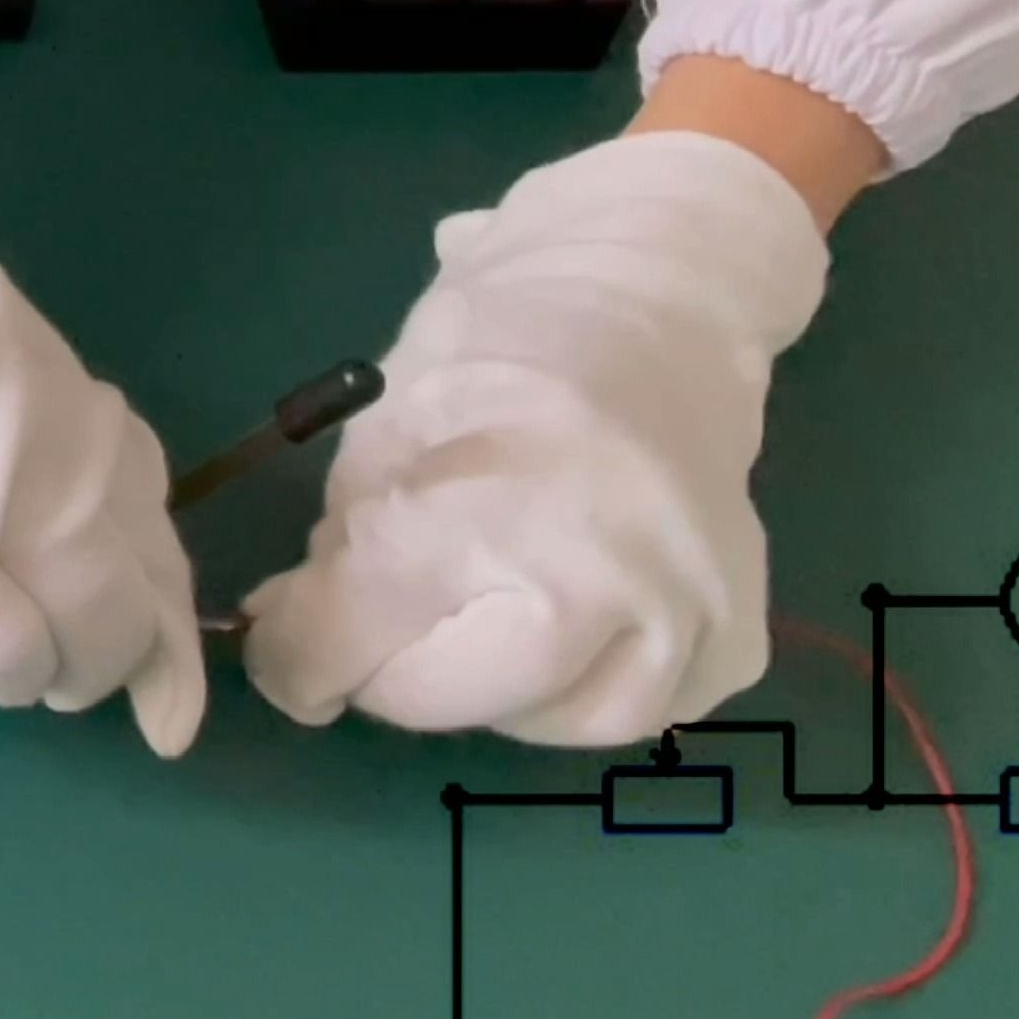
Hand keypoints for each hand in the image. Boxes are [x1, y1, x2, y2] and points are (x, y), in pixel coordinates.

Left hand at [239, 133, 830, 745]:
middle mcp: (605, 585)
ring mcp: (686, 618)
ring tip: (475, 616)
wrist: (659, 295)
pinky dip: (580, 684)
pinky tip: (563, 622)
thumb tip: (298, 637)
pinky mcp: (734, 639)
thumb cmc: (504, 347)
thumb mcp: (386, 431)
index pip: (352, 641)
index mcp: (495, 513)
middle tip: (378, 624)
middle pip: (444, 700)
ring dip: (486, 689)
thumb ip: (342, 550)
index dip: (294, 654)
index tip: (285, 642)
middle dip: (386, 670)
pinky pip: (637, 712)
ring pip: (543, 723)